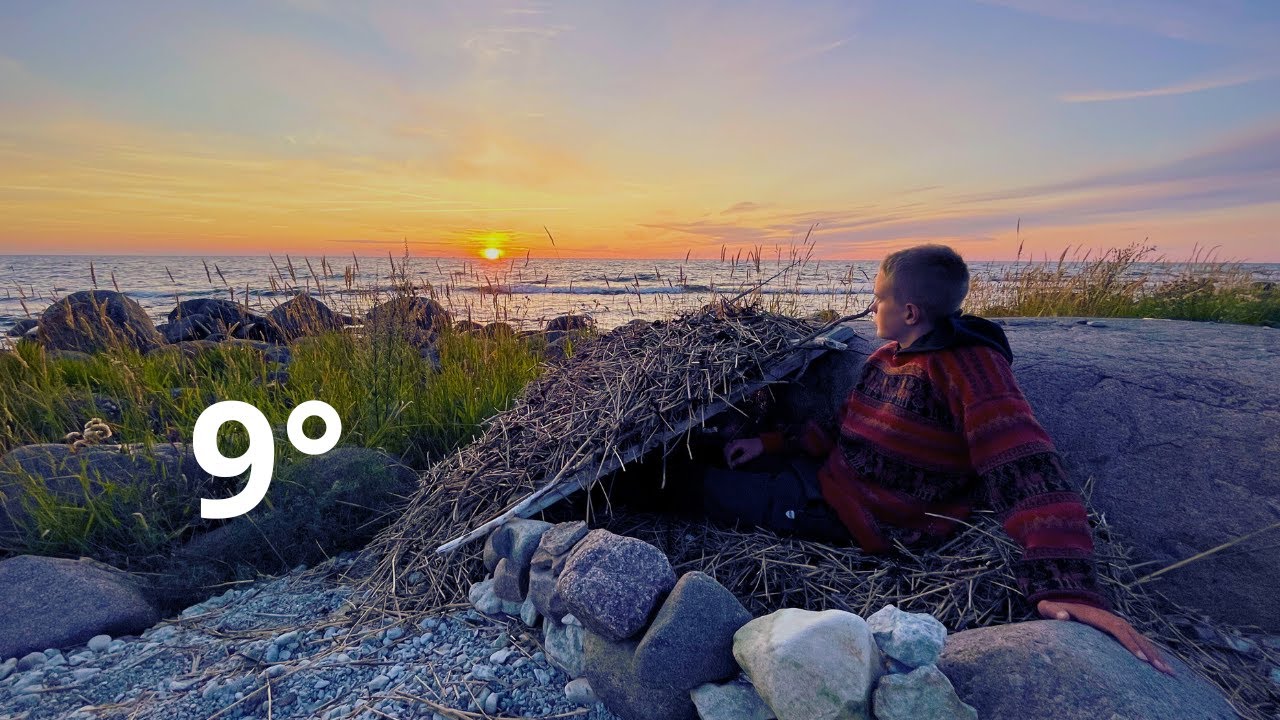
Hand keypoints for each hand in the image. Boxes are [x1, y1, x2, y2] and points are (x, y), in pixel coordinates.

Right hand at [724, 438, 763, 467]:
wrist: (762, 443)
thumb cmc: (756, 449)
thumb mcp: (748, 456)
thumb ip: (740, 460)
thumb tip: (732, 465)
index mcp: (737, 444)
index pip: (729, 453)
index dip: (728, 461)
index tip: (731, 467)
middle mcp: (735, 442)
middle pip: (726, 450)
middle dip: (727, 458)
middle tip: (730, 466)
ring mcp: (736, 441)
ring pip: (727, 448)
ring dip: (727, 455)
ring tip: (730, 462)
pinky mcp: (738, 443)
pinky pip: (730, 447)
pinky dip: (729, 452)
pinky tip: (732, 457)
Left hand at [1038, 600, 1173, 674]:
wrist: (1065, 599)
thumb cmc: (1055, 608)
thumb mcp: (1050, 608)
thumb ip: (1054, 611)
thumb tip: (1063, 616)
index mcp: (1098, 616)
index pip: (1117, 630)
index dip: (1130, 644)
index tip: (1141, 659)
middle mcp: (1112, 619)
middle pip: (1135, 636)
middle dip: (1150, 653)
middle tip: (1163, 670)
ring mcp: (1118, 623)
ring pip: (1141, 639)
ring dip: (1156, 654)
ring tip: (1169, 672)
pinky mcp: (1121, 629)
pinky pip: (1139, 641)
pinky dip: (1151, 652)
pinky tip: (1162, 665)